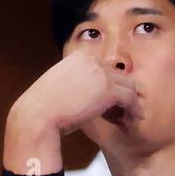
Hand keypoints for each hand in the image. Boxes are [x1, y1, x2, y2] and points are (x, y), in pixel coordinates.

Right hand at [3, 51, 143, 172]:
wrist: (38, 116)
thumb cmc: (43, 108)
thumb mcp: (58, 86)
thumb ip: (74, 83)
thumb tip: (83, 94)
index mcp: (78, 57)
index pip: (103, 69)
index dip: (108, 86)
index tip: (109, 101)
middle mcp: (91, 60)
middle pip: (118, 75)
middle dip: (121, 92)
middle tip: (123, 109)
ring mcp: (101, 74)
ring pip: (128, 85)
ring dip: (131, 100)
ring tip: (131, 115)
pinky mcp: (109, 90)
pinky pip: (130, 98)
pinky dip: (135, 108)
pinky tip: (136, 118)